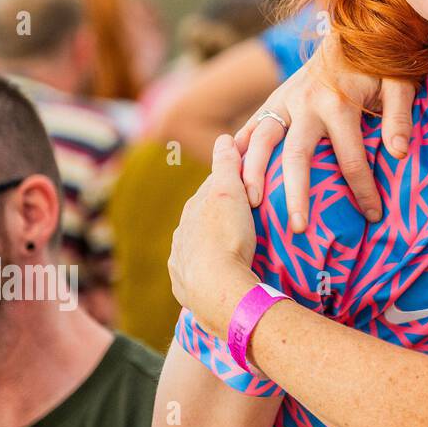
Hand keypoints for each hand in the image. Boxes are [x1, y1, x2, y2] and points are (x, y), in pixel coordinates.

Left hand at [168, 135, 261, 338]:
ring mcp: (181, 259)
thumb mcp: (230, 194)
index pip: (212, 188)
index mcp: (194, 209)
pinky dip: (206, 267)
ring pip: (197, 244)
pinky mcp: (184, 284)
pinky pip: (195, 270)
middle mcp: (183, 232)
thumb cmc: (228, 237)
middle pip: (203, 217)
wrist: (217, 288)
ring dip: (211, 242)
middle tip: (243, 214)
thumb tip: (224, 137)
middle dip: (218, 213)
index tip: (246, 180)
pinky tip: (217, 271)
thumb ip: (227, 166)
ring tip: (232, 246)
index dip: (230, 183)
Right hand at [234, 34, 417, 229]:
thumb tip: (399, 154)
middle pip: (296, 157)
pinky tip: (232, 178)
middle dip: (296, 195)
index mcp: (339, 104)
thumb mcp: (401, 84)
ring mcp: (285, 101)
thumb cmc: (381, 63)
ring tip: (251, 208)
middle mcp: (306, 103)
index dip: (362, 190)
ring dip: (253, 175)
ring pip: (262, 142)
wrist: (352, 29)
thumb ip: (399, 117)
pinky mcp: (273, 100)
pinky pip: (251, 128)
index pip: (351, 158)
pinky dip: (239, 152)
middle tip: (298, 229)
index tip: (372, 215)